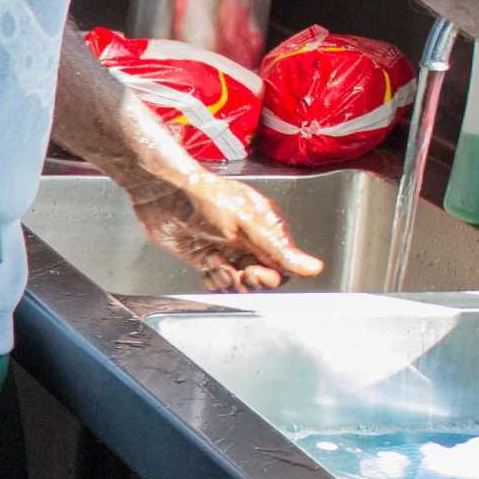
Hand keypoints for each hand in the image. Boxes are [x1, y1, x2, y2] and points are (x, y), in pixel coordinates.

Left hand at [124, 170, 325, 290]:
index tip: (255, 274)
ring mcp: (228, 250)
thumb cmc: (207, 197)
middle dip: (247, 282)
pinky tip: (206, 264)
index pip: (282, 268)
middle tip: (234, 272)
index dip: (270, 278)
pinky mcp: (207, 257)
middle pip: (260, 280)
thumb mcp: (248, 225)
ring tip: (215, 261)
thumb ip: (279, 250)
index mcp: (267, 230)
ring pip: (238, 284)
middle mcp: (250, 242)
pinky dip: (212, 280)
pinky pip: (218, 281)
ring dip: (227, 279)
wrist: (165, 195)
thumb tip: (313, 268)